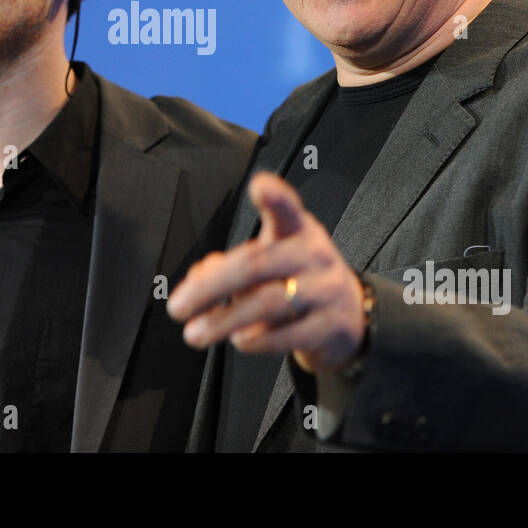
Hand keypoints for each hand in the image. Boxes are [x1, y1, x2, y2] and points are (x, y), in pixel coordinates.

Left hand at [167, 172, 364, 372]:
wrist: (347, 315)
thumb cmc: (297, 278)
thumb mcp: (267, 261)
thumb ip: (227, 265)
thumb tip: (197, 280)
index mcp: (295, 230)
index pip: (286, 208)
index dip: (275, 196)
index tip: (259, 186)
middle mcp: (312, 255)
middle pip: (256, 264)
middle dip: (210, 287)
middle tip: (179, 306)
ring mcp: (325, 290)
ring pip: (267, 303)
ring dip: (224, 320)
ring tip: (196, 332)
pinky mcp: (330, 325)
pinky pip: (286, 335)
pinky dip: (255, 340)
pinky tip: (240, 339)